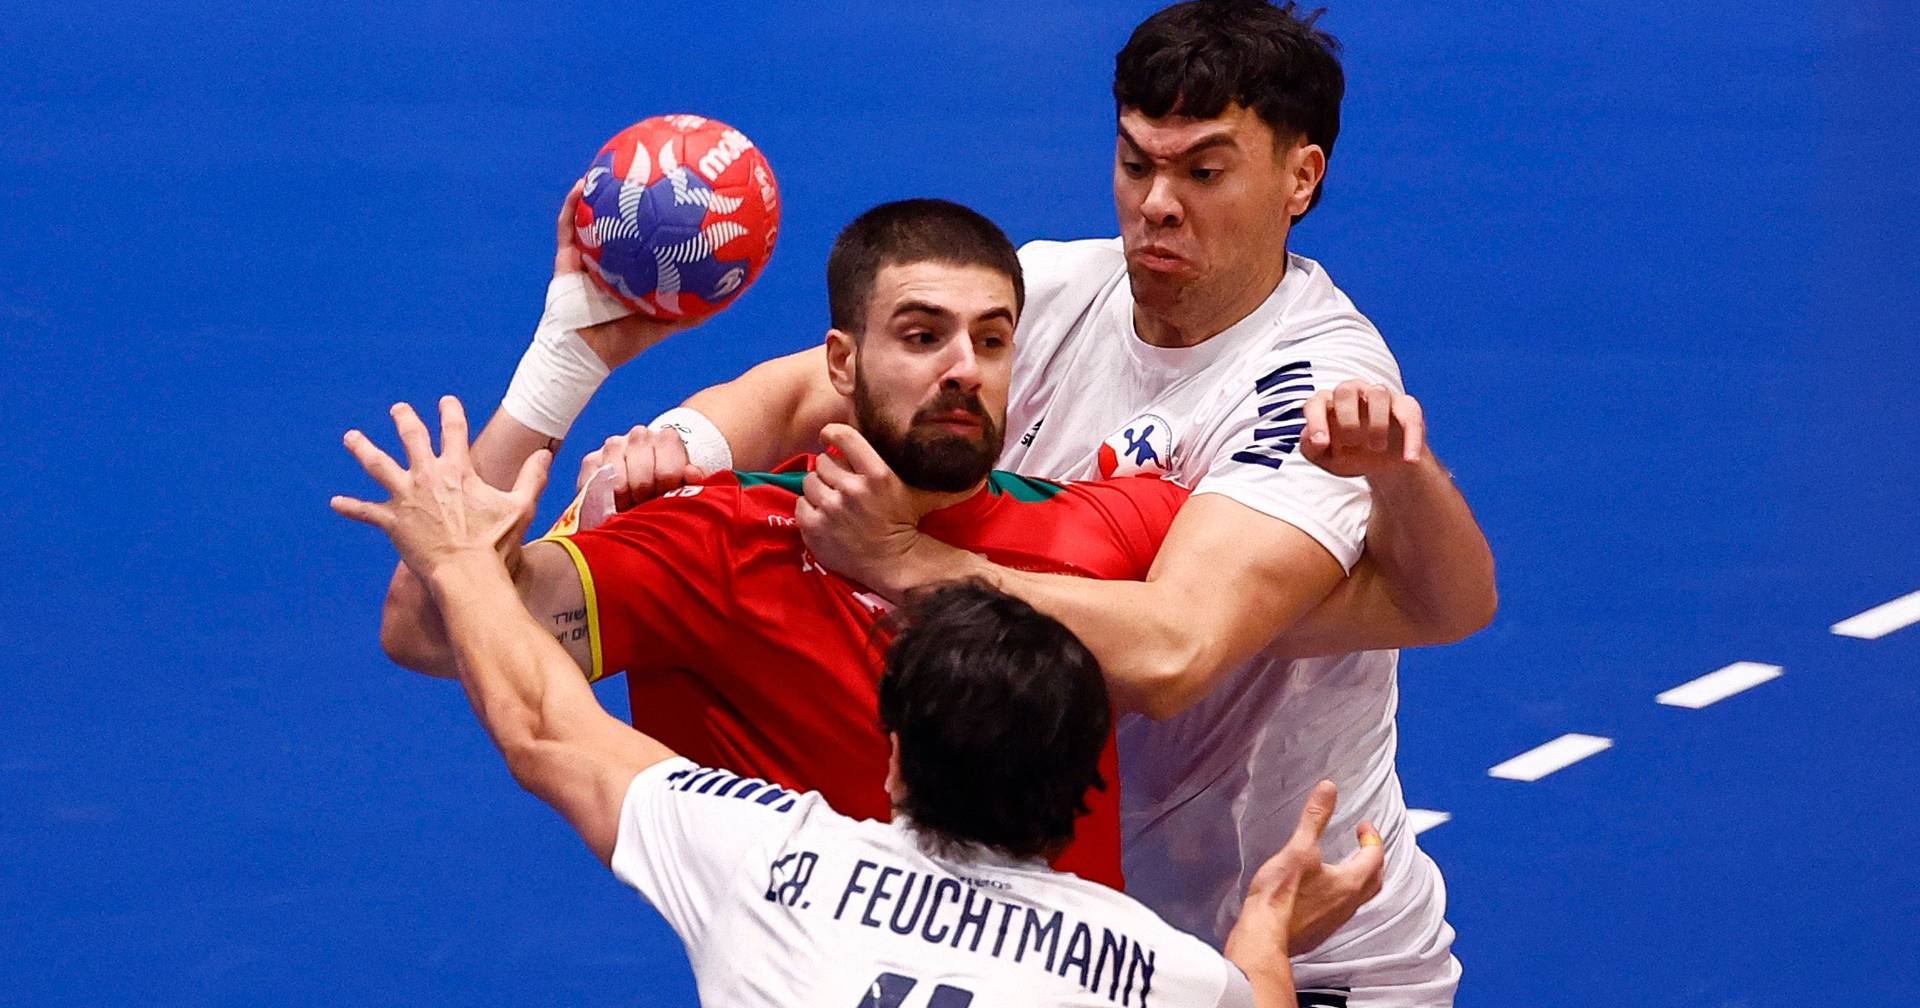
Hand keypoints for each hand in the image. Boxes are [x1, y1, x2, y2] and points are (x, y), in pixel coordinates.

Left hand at [332, 396, 551, 580]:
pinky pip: (366, 512)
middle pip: (411, 438)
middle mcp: (427, 476)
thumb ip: (532, 477)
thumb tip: (545, 453)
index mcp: (457, 469)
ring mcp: (406, 497)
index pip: (453, 430)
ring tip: (351, 438)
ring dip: (363, 449)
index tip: (445, 401)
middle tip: (398, 410)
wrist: (466, 573)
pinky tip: (335, 502)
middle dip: (404, 420)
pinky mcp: (392, 521)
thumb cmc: (495, 542)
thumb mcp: (521, 507)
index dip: (450, 412)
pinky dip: (350, 507)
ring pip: (378, 465)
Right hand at [551, 179, 693, 369]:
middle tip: (647, 167)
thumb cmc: (626, 340)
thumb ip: (696, 308)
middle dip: (631, 193)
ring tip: (611, 163)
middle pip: (622, 220)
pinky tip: (583, 185)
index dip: (661, 215)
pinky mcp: (565, 258)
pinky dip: (572, 205)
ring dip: (599, 189)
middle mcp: (611, 258)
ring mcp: (588, 256)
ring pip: (592, 215)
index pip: (649, 236)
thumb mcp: (668, 320)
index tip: (678, 191)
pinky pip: (567, 226)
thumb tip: (732, 294)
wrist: (587, 353)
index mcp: (633, 269)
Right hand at [577, 424, 704, 511]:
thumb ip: (695, 480)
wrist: (647, 473)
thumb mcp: (688, 482)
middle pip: (642, 480)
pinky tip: (612, 503)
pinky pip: (593, 482)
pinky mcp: (591, 459)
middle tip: (647, 505)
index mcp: (667, 438)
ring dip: (625, 501)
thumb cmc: (670, 481)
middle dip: (645, 499)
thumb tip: (691, 473)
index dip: (666, 494)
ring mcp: (614, 445)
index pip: (667, 473)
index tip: (665, 499)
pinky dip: (602, 499)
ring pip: (618, 482)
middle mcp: (640, 435)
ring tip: (631, 505)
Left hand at [796, 424, 925, 595]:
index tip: (828, 436)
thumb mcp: (914, 488)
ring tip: (831, 500)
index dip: (831, 433)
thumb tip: (930, 439)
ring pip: (809, 481)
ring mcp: (831, 509)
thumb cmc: (904, 521)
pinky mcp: (814, 528)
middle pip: (823, 461)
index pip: (844, 437)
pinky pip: (799, 503)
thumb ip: (906, 463)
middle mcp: (852, 489)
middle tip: (839, 483)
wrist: (893, 562)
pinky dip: (809, 507)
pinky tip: (823, 515)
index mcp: (877, 474)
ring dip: (818, 488)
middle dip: (830, 470)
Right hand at [1232, 780, 1384, 958]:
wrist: (1264, 933)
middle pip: (1374, 879)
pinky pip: (1341, 911)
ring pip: (1359, 897)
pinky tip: (1326, 892)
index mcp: (1349, 882)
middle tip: (1365, 845)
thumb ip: (1315, 818)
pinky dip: (1342, 896)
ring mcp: (1335, 920)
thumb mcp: (1299, 848)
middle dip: (1373, 858)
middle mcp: (1347, 904)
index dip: (1371, 837)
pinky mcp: (1320, 930)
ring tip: (1348, 865)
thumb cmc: (1280, 897)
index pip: (1374, 856)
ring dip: (1360, 878)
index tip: (1364, 827)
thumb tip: (1327, 791)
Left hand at [1301, 380, 1426, 478]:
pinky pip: (1410, 414)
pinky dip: (1411, 438)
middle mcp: (1354, 394)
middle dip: (1347, 418)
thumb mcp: (1326, 459)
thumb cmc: (1347, 454)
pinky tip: (1410, 459)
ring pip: (1379, 393)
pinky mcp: (1406, 406)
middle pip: (1346, 389)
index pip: (1317, 402)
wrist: (1381, 464)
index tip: (1322, 443)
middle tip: (1351, 443)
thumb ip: (1311, 449)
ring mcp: (1381, 397)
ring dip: (1377, 424)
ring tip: (1376, 449)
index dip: (1316, 421)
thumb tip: (1313, 438)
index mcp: (1329, 404)